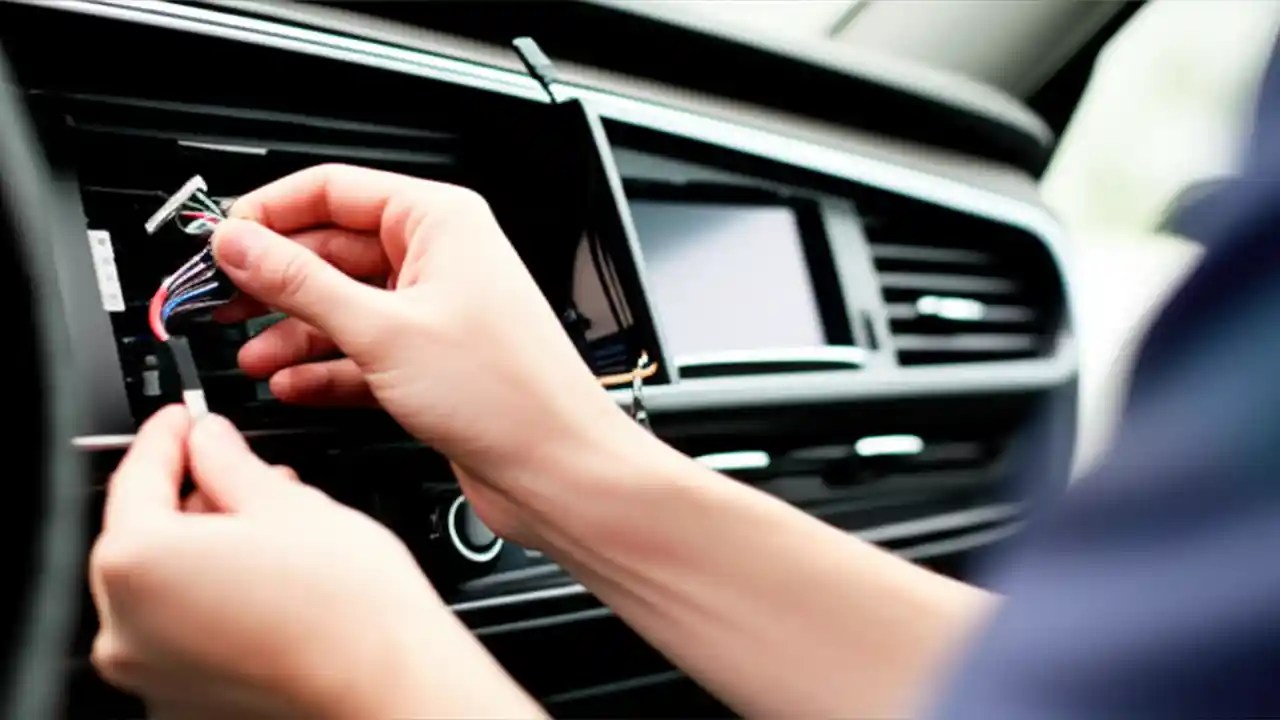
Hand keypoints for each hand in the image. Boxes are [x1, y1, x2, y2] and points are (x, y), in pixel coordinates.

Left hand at [91, 406, 539, 718]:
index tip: (186, 416)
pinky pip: (181, 630)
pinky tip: (265, 576)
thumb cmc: (348, 607)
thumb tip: (208, 440)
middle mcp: (126, 627)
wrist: (391, 684)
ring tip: (270, 524)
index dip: (168, 433)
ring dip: (205, 545)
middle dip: (192, 493)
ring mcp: (151, 672)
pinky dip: (212, 597)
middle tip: (241, 466)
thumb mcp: (286, 503)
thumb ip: (229, 461)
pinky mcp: (182, 699)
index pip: (136, 475)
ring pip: (165, 584)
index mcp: (137, 564)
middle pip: (144, 534)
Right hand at [211, 164, 644, 543]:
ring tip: (248, 353)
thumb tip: (241, 245)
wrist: (557, 469)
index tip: (220, 242)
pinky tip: (291, 383)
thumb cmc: (508, 393)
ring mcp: (435, 311)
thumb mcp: (384, 331)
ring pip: (343, 305)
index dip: (269, 212)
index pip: (333, 190)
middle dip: (273, 279)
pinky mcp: (430, 361)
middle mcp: (440, 259)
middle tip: (219, 301)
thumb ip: (302, 284)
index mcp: (440, 222)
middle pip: (332, 250)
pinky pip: (362, 351)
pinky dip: (325, 366)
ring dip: (293, 331)